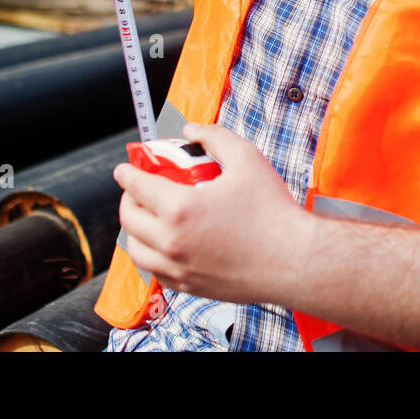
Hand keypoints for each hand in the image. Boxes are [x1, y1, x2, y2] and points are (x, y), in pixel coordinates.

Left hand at [113, 123, 312, 305]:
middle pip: (129, 218)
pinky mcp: (190, 286)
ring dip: (135, 229)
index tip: (125, 168)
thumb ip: (214, 138)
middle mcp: (172, 242)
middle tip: (140, 189)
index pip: (136, 187)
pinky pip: (155, 271)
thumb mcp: (246, 159)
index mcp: (180, 209)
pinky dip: (152, 255)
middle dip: (129, 199)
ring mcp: (179, 268)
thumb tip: (191, 131)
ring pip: (136, 250)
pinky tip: (165, 243)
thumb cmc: (273, 214)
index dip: (127, 173)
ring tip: (149, 217)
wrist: (294, 260)